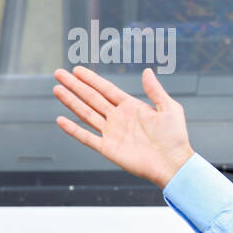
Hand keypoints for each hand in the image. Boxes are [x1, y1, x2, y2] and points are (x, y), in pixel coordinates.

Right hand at [53, 65, 194, 187]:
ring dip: (71, 102)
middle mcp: (119, 118)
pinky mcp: (108, 148)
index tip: (77, 70)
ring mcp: (112, 133)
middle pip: (92, 98)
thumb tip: (147, 71)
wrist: (173, 163)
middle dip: (75, 86)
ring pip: (86, 114)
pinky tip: (61, 120)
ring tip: (57, 89)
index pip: (106, 89)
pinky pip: (86, 138)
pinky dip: (73, 129)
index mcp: (132, 107)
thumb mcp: (169, 108)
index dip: (91, 79)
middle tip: (59, 74)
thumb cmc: (175, 137)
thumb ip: (155, 90)